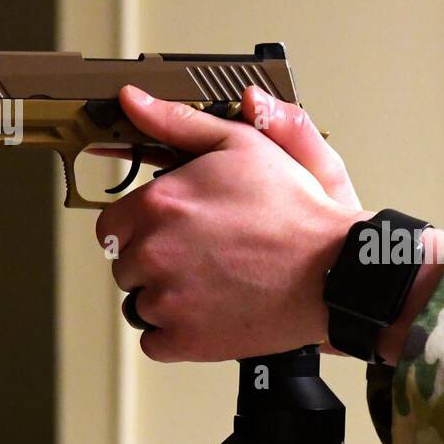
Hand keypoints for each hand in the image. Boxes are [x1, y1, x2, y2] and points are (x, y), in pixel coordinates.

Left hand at [95, 84, 367, 361]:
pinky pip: (155, 342)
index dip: (143, 228)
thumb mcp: (240, 145)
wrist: (331, 270)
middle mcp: (152, 253)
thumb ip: (177, 123)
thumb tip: (133, 100)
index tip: (175, 231)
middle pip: (126, 267)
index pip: (112, 226)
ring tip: (212, 283)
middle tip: (202, 257)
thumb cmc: (294, 210)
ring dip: (166, 298)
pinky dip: (178, 333)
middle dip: (156, 262)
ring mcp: (166, 301)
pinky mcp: (183, 340)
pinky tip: (211, 312)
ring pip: (139, 306)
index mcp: (156, 205)